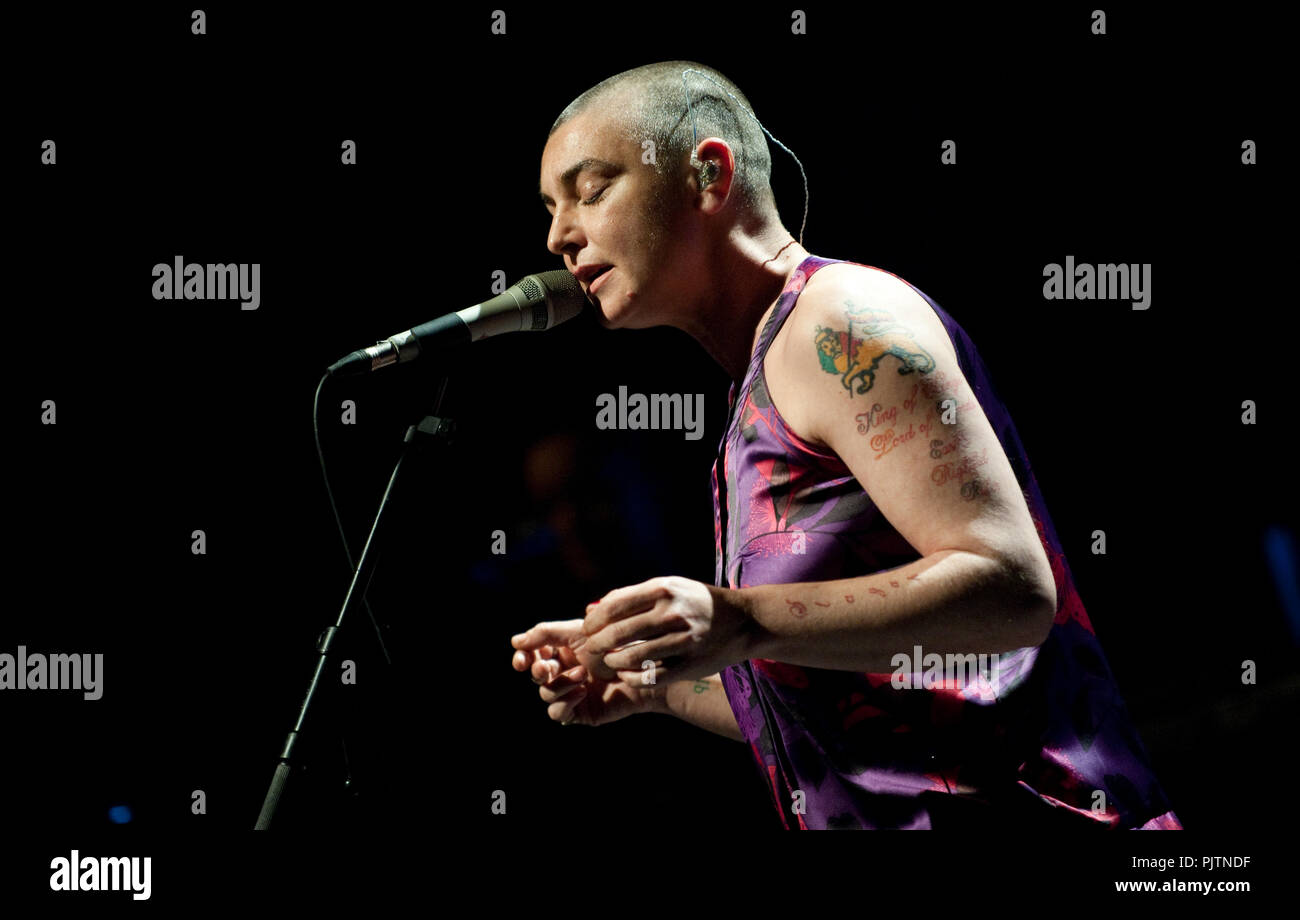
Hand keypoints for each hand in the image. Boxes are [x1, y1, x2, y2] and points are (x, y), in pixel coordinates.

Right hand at [510, 619, 666, 726]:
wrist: (643, 669)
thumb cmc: (615, 647)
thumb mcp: (578, 633)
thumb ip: (546, 634)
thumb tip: (515, 641)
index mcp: (562, 651)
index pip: (531, 656)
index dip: (522, 657)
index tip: (523, 658)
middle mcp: (564, 673)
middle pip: (536, 676)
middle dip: (539, 671)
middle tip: (547, 668)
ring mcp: (571, 694)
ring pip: (545, 694)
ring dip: (559, 684)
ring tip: (582, 675)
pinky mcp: (580, 713)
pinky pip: (557, 713)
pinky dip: (565, 701)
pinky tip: (582, 691)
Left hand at [582, 576, 754, 685]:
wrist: (741, 621)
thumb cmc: (695, 602)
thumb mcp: (669, 587)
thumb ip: (632, 596)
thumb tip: (593, 610)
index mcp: (662, 590)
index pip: (613, 607)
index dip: (593, 621)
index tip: (587, 629)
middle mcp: (671, 614)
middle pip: (617, 634)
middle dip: (597, 644)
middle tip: (592, 649)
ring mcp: (681, 641)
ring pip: (630, 657)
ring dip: (612, 662)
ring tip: (609, 661)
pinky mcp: (689, 665)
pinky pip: (649, 677)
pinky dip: (631, 677)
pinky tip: (626, 673)